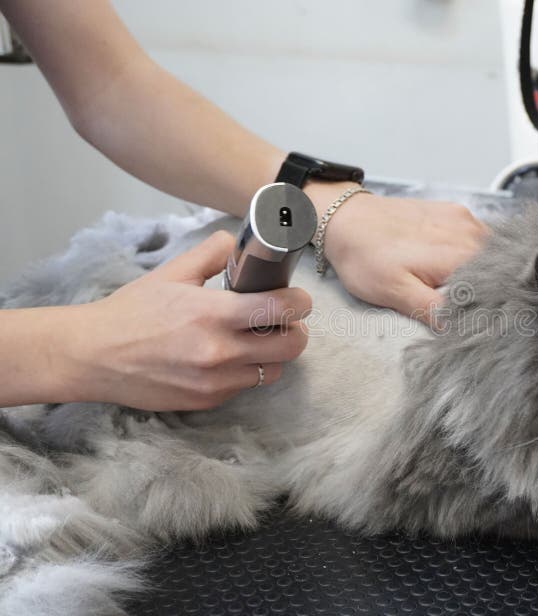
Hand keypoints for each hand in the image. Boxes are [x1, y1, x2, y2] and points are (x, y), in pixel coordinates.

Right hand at [62, 232, 310, 410]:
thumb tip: (241, 243)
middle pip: (292, 346)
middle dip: (294, 330)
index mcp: (214, 314)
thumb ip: (214, 253)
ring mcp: (216, 382)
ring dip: (272, 354)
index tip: (296, 298)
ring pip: (274, 370)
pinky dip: (245, 371)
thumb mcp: (173, 272)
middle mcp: (221, 352)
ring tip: (254, 339)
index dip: (298, 302)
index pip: (283, 310)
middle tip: (282, 321)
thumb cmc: (133, 311)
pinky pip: (245, 386)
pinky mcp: (208, 401)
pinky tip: (227, 357)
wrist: (93, 356)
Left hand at [306, 182, 486, 322]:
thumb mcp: (395, 292)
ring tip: (458, 284)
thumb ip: (433, 310)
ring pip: (490, 252)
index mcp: (459, 256)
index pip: (497, 287)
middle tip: (466, 305)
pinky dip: (473, 252)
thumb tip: (463, 330)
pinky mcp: (455, 212)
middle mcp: (469, 234)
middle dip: (488, 289)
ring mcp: (463, 219)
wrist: (345, 218)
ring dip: (483, 271)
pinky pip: (477, 236)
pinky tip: (454, 263)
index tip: (484, 319)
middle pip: (498, 269)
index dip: (492, 306)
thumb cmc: (365, 257)